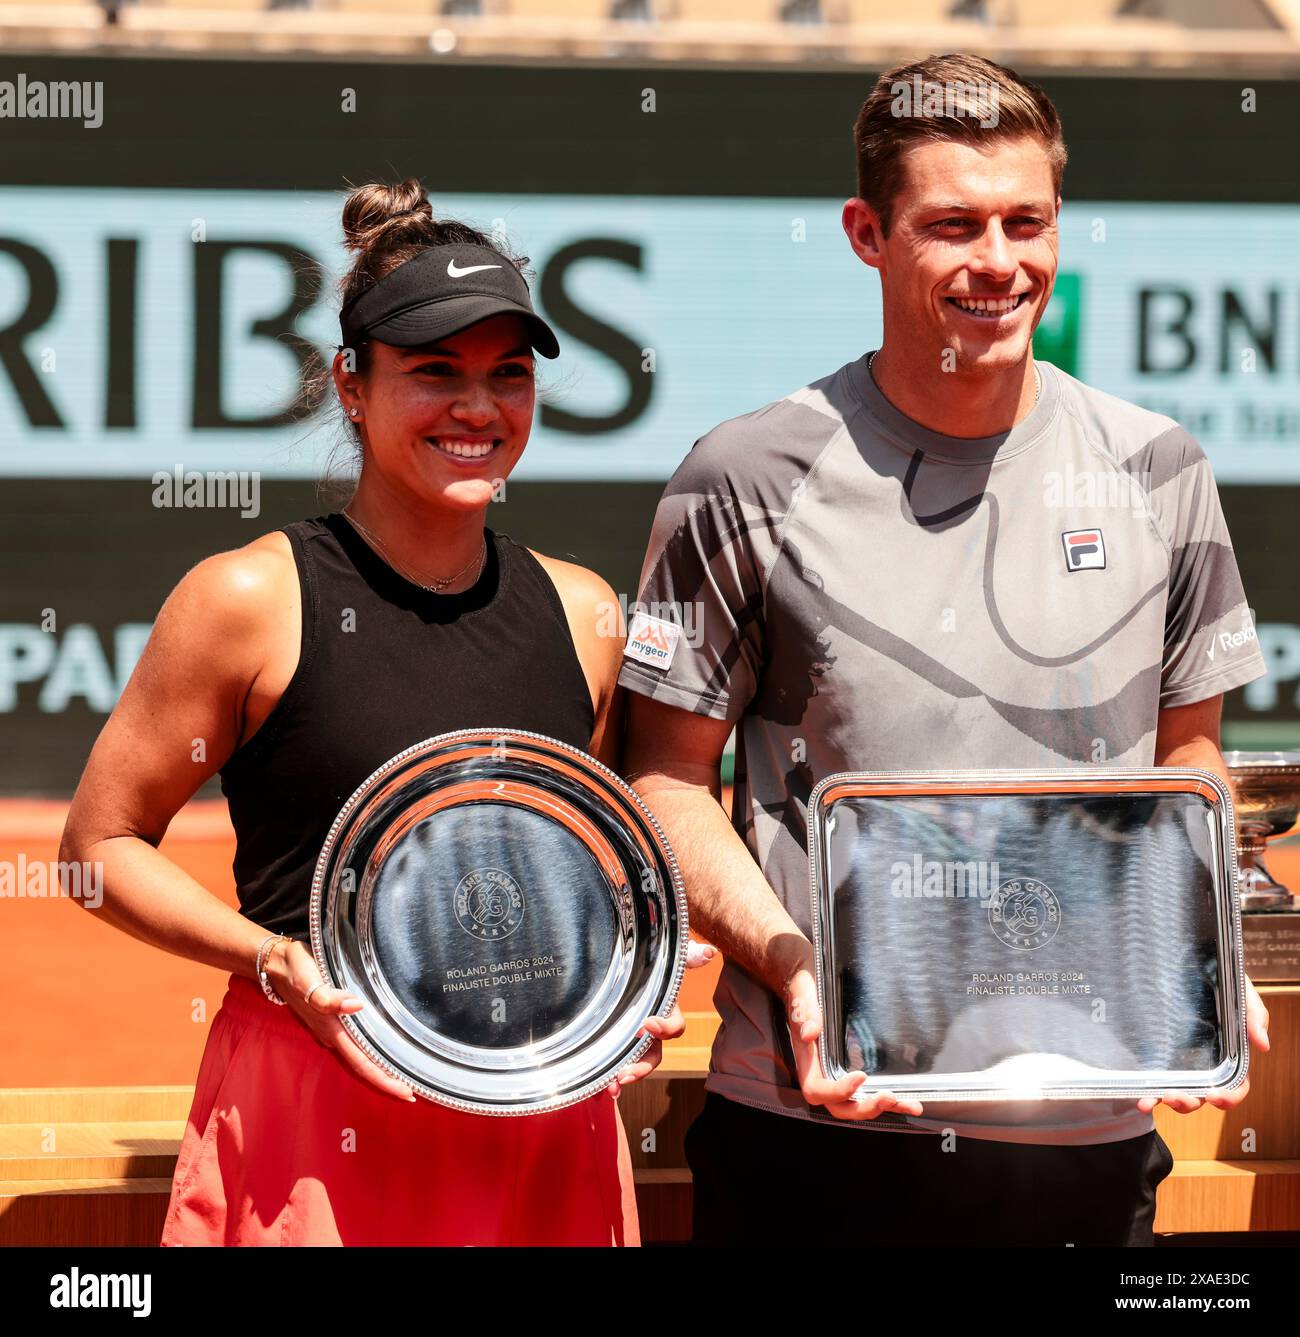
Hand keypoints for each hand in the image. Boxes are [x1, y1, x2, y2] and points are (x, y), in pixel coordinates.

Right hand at [265, 938, 417, 1102]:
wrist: (276, 965)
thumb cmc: (295, 970)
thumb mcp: (309, 979)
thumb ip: (328, 997)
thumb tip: (356, 1005)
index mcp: (332, 1030)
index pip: (362, 1063)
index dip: (384, 1080)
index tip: (407, 1093)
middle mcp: (333, 1035)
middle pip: (364, 1066)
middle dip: (387, 1081)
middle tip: (413, 1092)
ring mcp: (332, 1030)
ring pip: (361, 1057)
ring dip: (381, 1069)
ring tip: (405, 1076)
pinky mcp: (332, 1020)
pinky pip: (357, 1044)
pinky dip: (372, 1053)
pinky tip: (383, 1051)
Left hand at [609, 940, 717, 1093]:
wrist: (624, 969)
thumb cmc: (652, 968)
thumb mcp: (669, 961)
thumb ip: (688, 957)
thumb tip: (710, 952)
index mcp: (666, 1013)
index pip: (673, 1028)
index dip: (664, 1029)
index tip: (646, 1024)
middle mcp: (652, 1032)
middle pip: (654, 1056)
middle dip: (642, 1067)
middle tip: (625, 1073)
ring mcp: (634, 1040)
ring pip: (635, 1065)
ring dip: (624, 1077)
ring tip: (611, 1087)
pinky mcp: (616, 1044)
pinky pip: (614, 1064)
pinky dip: (607, 1080)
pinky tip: (597, 1090)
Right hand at [783, 947, 923, 1120]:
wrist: (807, 981)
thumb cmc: (804, 987)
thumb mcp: (803, 992)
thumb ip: (804, 1010)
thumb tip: (810, 1033)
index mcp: (807, 1059)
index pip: (817, 1089)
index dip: (838, 1091)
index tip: (860, 1075)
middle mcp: (821, 1072)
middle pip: (838, 1107)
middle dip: (864, 1108)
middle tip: (889, 1097)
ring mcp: (837, 1074)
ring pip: (856, 1105)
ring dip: (883, 1109)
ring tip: (910, 1105)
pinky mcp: (853, 1069)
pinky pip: (869, 1092)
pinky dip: (891, 1101)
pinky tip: (912, 1102)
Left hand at [1136, 974, 1269, 1115]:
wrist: (1185, 955)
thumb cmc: (1218, 976)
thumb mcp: (1240, 990)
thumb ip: (1253, 1014)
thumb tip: (1263, 1045)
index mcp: (1230, 1056)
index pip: (1235, 1087)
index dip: (1228, 1098)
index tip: (1215, 1096)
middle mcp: (1204, 1063)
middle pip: (1202, 1096)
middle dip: (1189, 1103)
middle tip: (1173, 1097)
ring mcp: (1179, 1058)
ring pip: (1176, 1091)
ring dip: (1163, 1100)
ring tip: (1148, 1099)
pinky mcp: (1155, 1050)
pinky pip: (1152, 1075)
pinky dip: (1145, 1090)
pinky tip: (1137, 1095)